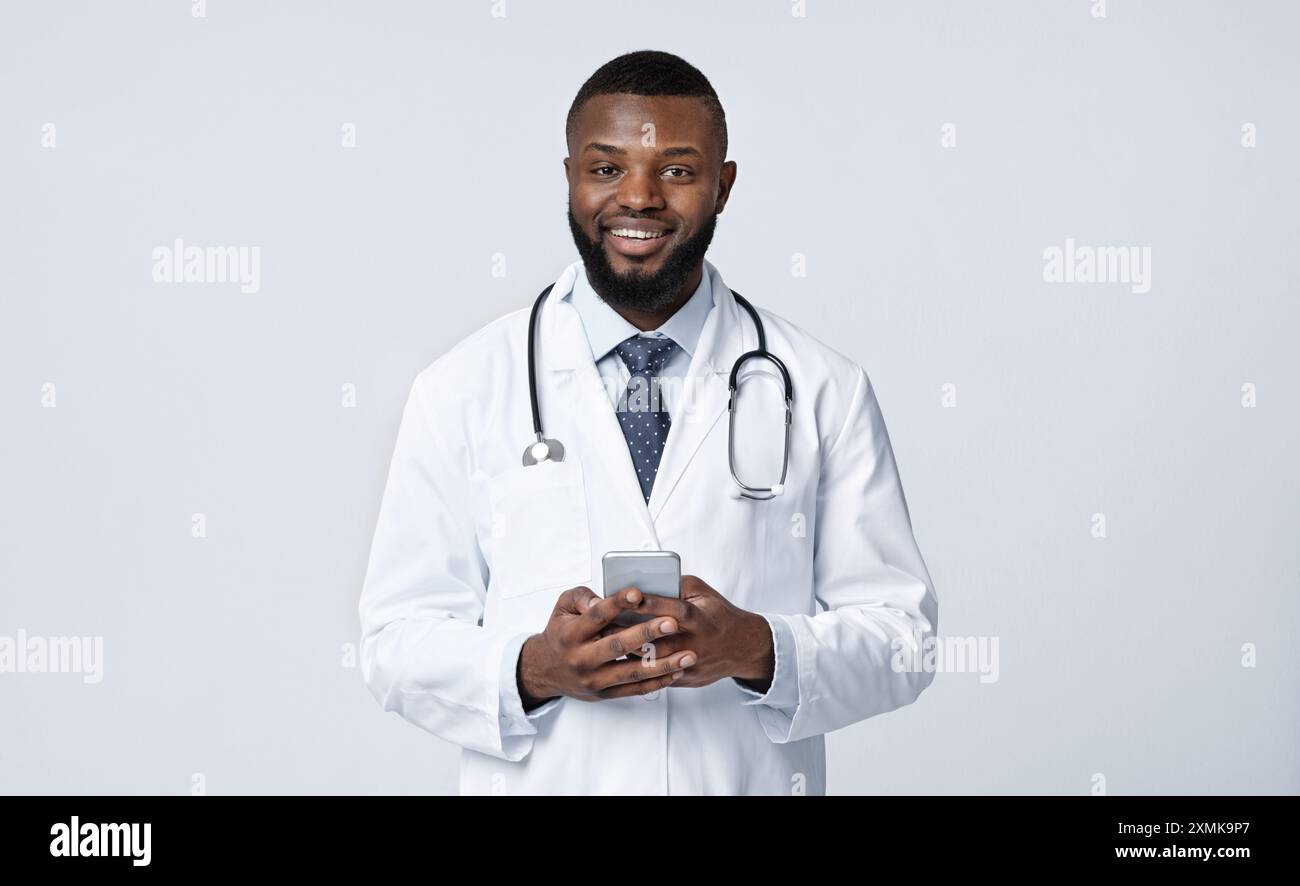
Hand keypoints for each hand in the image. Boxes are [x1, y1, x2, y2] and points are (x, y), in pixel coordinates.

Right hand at [517, 586, 697, 706]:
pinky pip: (635, 689)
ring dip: (663, 664)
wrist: (546, 671)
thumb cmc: (561, 632)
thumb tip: (601, 598)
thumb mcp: (562, 608)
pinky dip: (657, 682)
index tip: (638, 593)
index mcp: (571, 633)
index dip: (617, 604)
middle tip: (672, 622)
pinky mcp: (605, 694)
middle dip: (647, 634)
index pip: (596, 616)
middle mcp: (582, 658)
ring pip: (632, 672)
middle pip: (618, 645)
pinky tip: (677, 672)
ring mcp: (594, 679)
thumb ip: (581, 597)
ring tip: (689, 654)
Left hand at [599, 576, 774, 690]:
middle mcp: (693, 643)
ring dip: (627, 651)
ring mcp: (688, 664)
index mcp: (698, 618)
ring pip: (651, 661)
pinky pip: (655, 675)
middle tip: (602, 625)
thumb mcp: (703, 593)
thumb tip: (648, 580)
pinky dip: (637, 666)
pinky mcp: (683, 678)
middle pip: (656, 639)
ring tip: (604, 643)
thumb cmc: (717, 615)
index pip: (671, 609)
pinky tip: (618, 658)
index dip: (649, 603)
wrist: (742, 648)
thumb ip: (677, 584)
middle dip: (628, 631)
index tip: (628, 596)